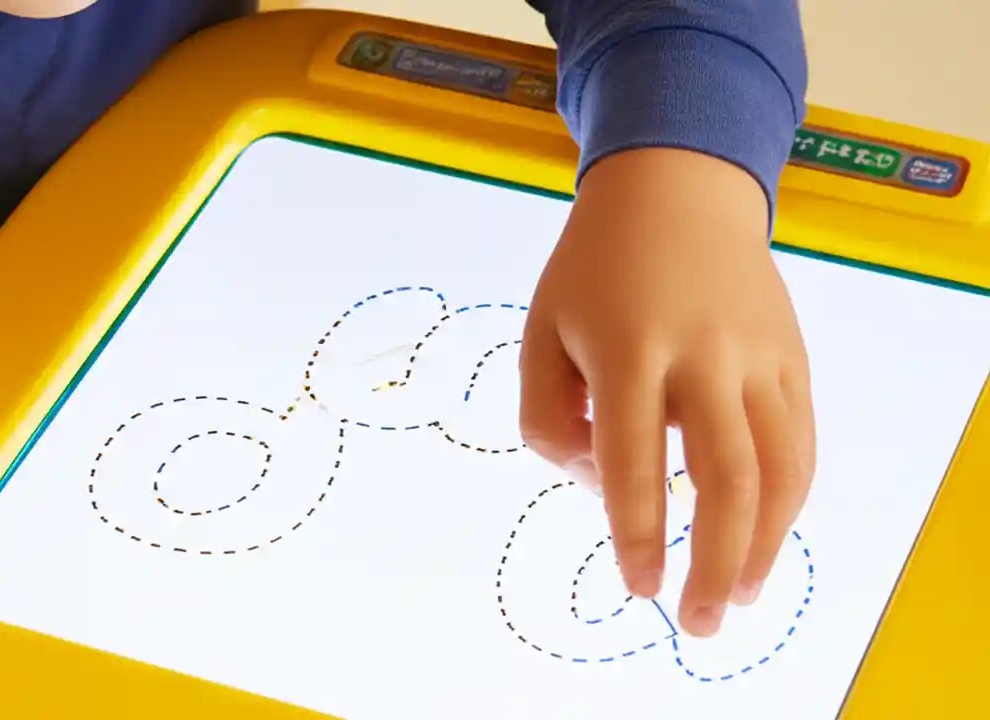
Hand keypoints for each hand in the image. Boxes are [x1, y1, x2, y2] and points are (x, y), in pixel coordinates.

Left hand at [518, 147, 815, 637]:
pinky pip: (799, 440)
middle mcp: (701, 353)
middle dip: (712, 560)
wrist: (676, 194)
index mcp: (626, 349)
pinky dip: (786, 496)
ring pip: (779, 466)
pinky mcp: (792, 354)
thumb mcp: (540, 332)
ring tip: (738, 593)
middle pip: (724, 476)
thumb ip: (546, 417)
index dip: (637, 533)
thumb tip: (595, 486)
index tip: (639, 585)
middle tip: (696, 622)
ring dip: (764, 542)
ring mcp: (757, 354)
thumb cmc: (592, 273)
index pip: (631, 461)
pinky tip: (764, 533)